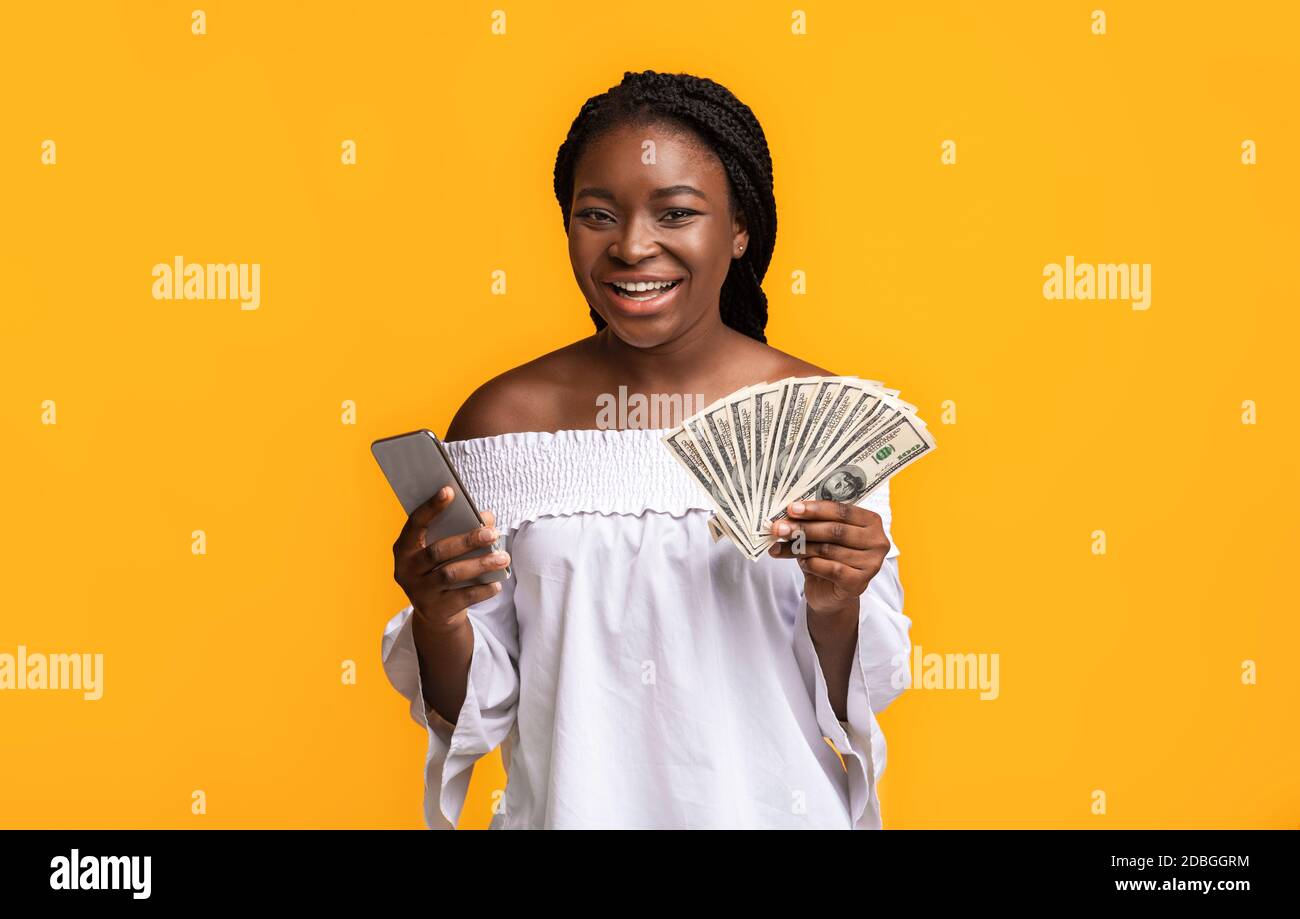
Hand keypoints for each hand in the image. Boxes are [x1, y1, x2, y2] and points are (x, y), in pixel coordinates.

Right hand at [392, 486, 510, 629]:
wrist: (436, 613)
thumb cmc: (441, 569)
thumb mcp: (445, 550)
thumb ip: (461, 530)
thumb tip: (488, 517)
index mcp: (404, 549)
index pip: (415, 524)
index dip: (431, 507)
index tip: (449, 491)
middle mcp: (406, 570)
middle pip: (438, 551)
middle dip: (468, 541)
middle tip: (493, 533)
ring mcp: (419, 592)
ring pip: (451, 574)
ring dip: (480, 564)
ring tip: (503, 558)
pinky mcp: (435, 610)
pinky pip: (462, 598)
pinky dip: (482, 589)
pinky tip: (497, 583)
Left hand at [767, 499, 889, 614]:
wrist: (830, 593)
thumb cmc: (828, 558)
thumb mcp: (822, 536)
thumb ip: (813, 522)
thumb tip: (789, 512)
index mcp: (871, 522)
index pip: (842, 511)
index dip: (815, 509)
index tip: (791, 509)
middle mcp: (877, 542)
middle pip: (835, 530)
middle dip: (803, 528)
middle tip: (779, 527)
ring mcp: (871, 563)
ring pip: (829, 549)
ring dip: (800, 547)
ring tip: (781, 546)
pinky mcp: (859, 582)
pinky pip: (830, 568)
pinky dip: (812, 564)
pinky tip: (802, 562)